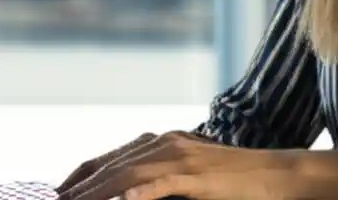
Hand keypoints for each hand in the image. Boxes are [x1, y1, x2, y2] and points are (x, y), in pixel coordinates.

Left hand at [55, 130, 310, 199]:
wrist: (280, 175)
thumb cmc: (237, 183)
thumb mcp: (190, 181)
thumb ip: (159, 184)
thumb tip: (127, 196)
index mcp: (162, 142)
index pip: (108, 158)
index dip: (79, 176)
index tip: (57, 193)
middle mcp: (166, 143)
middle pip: (110, 164)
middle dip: (79, 186)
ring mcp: (183, 156)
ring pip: (128, 172)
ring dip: (96, 191)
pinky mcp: (199, 174)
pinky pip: (162, 183)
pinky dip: (140, 191)